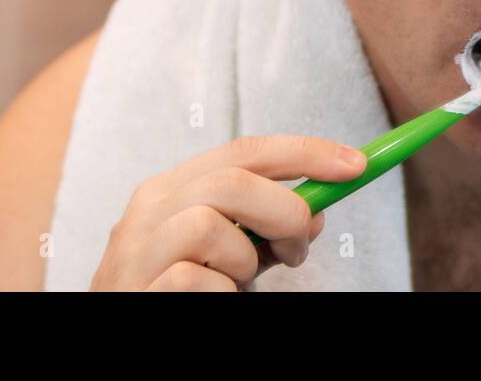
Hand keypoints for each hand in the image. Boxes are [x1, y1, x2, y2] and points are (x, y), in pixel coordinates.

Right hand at [89, 134, 366, 290]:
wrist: (124, 329)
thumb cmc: (183, 287)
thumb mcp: (230, 250)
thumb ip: (266, 228)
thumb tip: (318, 211)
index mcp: (172, 188)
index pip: (245, 150)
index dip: (306, 152)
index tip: (356, 165)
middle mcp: (148, 209)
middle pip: (232, 179)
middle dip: (285, 210)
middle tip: (300, 248)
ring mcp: (136, 249)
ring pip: (210, 225)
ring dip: (245, 258)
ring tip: (238, 280)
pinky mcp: (135, 289)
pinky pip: (195, 279)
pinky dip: (221, 291)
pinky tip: (214, 297)